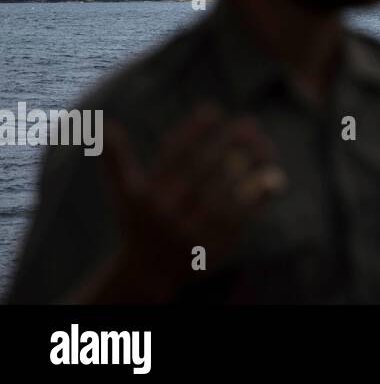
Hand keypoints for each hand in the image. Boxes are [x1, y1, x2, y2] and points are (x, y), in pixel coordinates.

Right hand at [87, 104, 284, 301]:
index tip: (213, 109)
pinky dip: (258, 198)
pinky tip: (273, 178)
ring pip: (225, 194)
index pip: (171, 157)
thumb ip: (117, 160)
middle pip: (202, 172)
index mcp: (145, 197)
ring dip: (249, 169)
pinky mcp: (211, 250)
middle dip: (227, 145)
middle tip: (249, 123)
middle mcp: (165, 215)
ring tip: (267, 146)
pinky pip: (239, 220)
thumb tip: (102, 124)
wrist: (146, 274)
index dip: (193, 131)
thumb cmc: (138, 223)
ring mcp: (189, 234)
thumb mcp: (124, 194)